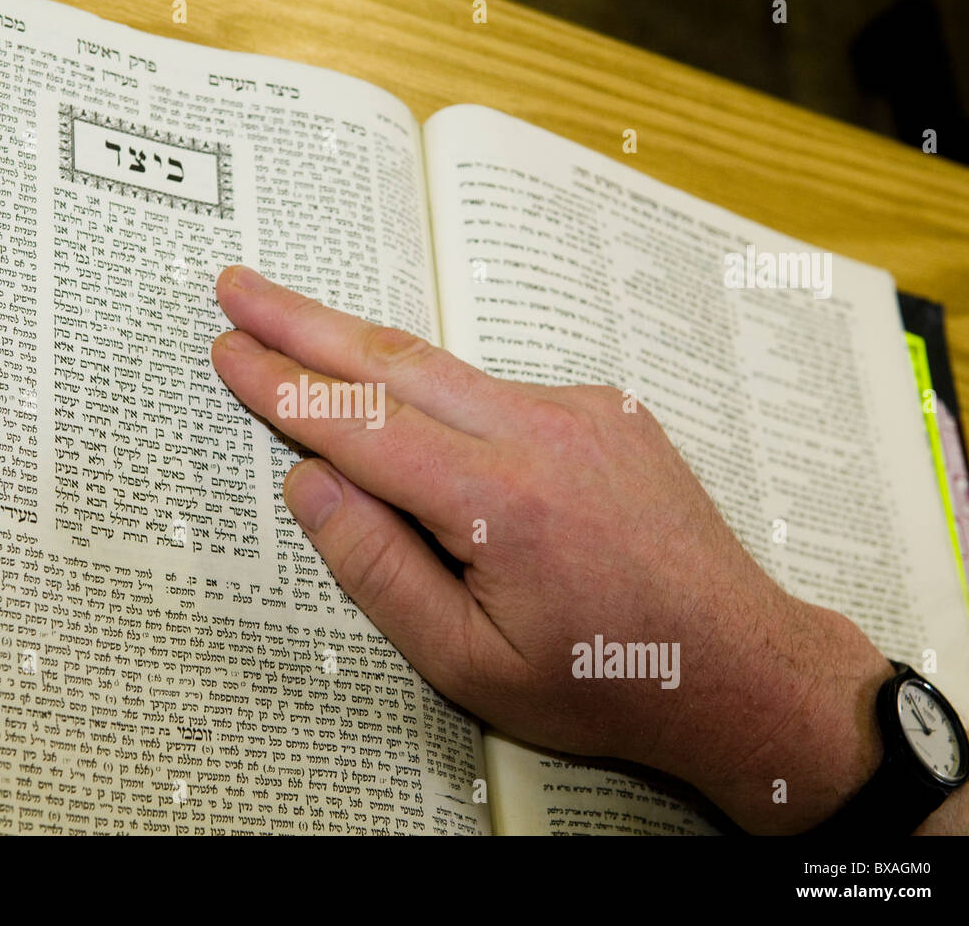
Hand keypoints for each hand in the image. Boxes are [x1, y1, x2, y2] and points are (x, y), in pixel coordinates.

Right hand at [210, 264, 891, 832]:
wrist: (740, 666)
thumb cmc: (602, 682)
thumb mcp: (468, 662)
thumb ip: (378, 569)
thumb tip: (308, 482)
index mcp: (500, 502)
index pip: (360, 426)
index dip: (282, 385)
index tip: (228, 348)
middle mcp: (541, 432)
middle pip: (394, 362)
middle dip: (304, 320)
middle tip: (238, 286)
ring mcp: (581, 410)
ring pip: (447, 369)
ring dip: (365, 349)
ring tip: (301, 328)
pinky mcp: (605, 408)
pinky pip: (500, 392)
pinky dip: (443, 394)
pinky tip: (419, 419)